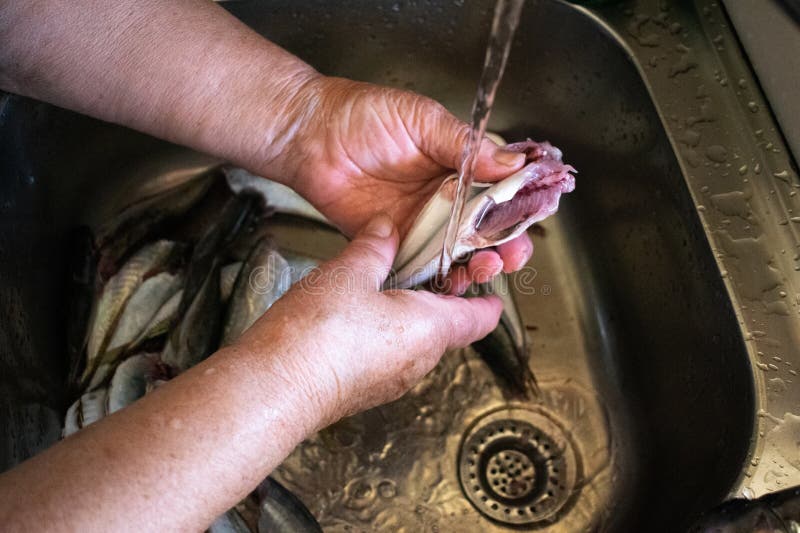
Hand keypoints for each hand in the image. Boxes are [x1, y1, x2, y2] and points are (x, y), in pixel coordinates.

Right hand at [235, 213, 502, 427]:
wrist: (275, 389)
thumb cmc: (318, 336)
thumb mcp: (349, 272)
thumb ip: (374, 247)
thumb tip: (388, 229)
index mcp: (430, 329)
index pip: (479, 317)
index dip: (487, 296)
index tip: (488, 281)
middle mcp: (419, 362)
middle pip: (447, 327)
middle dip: (441, 297)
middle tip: (428, 266)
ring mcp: (391, 381)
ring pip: (416, 342)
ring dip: (409, 315)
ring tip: (387, 284)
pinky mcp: (364, 389)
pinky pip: (388, 357)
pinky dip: (384, 333)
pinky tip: (356, 315)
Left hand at [259, 76, 534, 292]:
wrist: (310, 136)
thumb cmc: (362, 116)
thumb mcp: (422, 119)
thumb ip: (465, 145)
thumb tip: (512, 163)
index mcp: (457, 166)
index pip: (500, 189)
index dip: (521, 204)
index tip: (537, 214)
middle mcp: (444, 199)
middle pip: (487, 230)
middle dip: (508, 244)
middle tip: (515, 252)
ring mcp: (420, 224)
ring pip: (459, 254)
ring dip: (480, 265)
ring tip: (488, 267)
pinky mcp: (394, 245)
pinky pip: (422, 268)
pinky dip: (439, 280)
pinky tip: (453, 284)